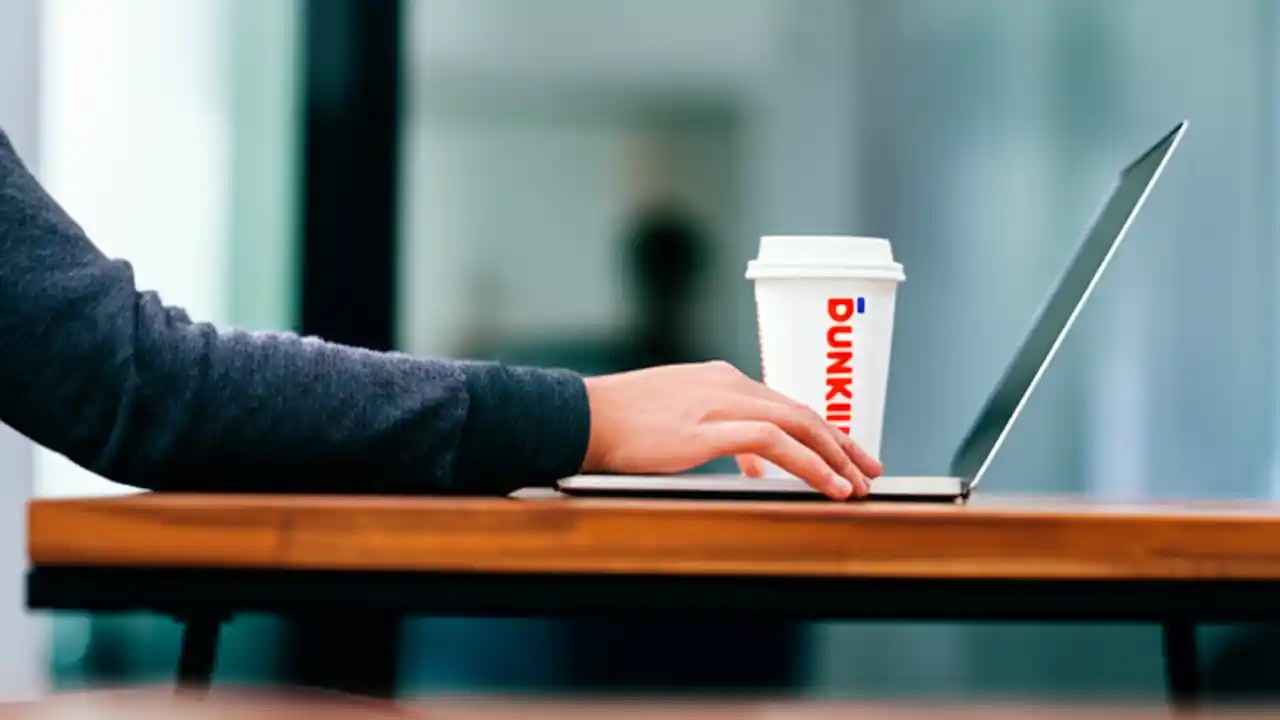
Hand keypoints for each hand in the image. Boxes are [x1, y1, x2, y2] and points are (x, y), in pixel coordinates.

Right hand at [581, 361, 882, 499]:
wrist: (581, 416)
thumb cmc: (620, 424)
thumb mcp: (676, 422)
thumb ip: (718, 435)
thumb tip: (752, 464)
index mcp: (720, 380)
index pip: (784, 403)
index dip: (821, 430)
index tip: (844, 452)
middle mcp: (727, 384)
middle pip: (802, 411)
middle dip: (842, 442)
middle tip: (868, 469)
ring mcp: (720, 404)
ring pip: (797, 424)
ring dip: (834, 455)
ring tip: (857, 484)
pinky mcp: (710, 429)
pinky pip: (775, 444)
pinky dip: (809, 463)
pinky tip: (828, 483)